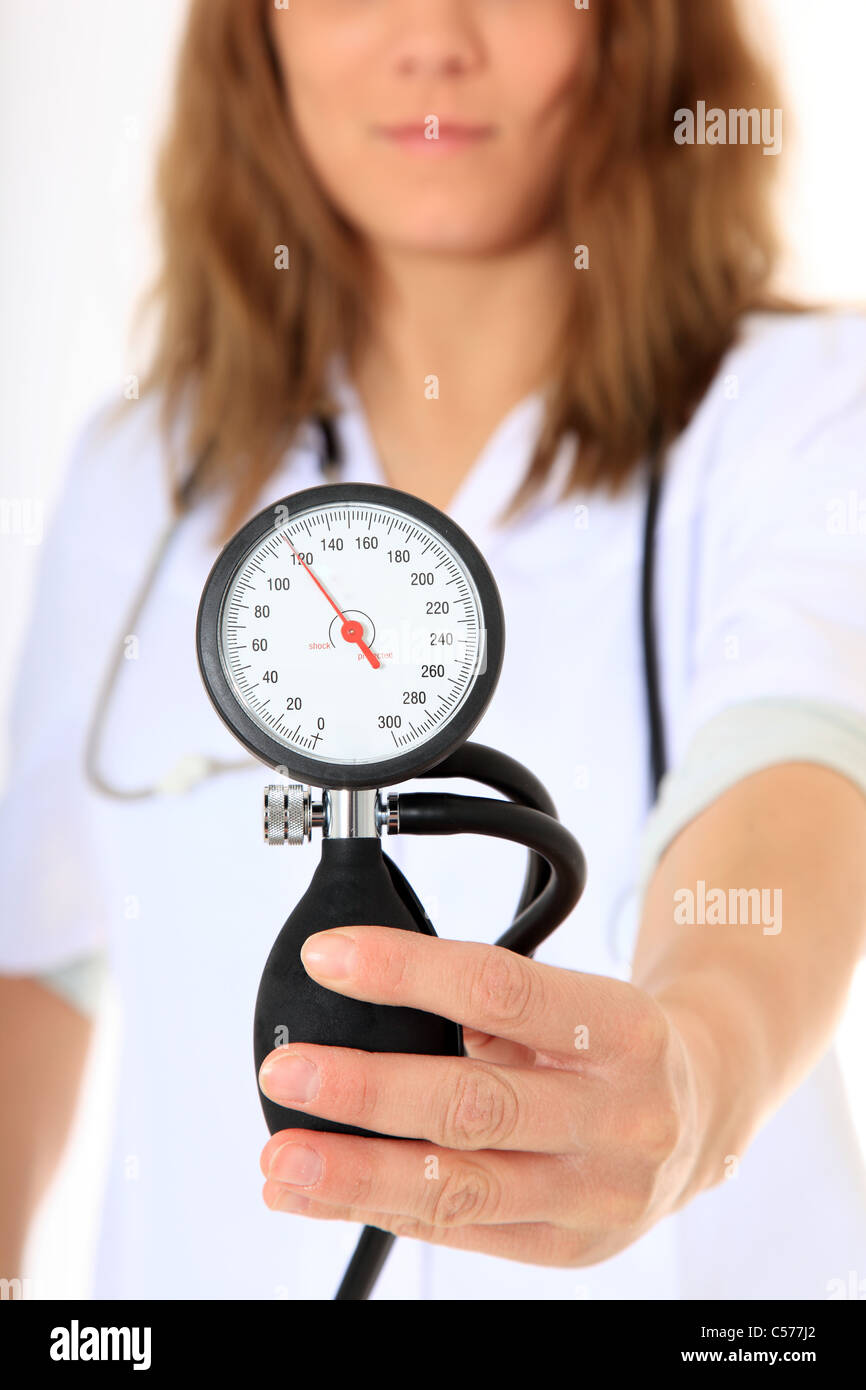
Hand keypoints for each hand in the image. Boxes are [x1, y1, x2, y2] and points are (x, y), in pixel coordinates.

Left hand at [257, 926, 712, 1266]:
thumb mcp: (581, 999)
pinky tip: (319, 1192)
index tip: (329, 958)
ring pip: (461, 1188)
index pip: (501, 991)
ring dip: (357, 1174)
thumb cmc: (617, 1044)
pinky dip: (377, 1208)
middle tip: (289, 1072)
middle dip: (368, 1090)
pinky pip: (460, 1231)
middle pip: (476, 1104)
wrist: (707, 1113)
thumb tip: (366, 1012)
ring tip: (283, 1160)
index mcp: (622, 1031)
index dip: (407, 972)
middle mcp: (619, 1118)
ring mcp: (597, 1195)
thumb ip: (495, 1009)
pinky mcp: (569, 1249)